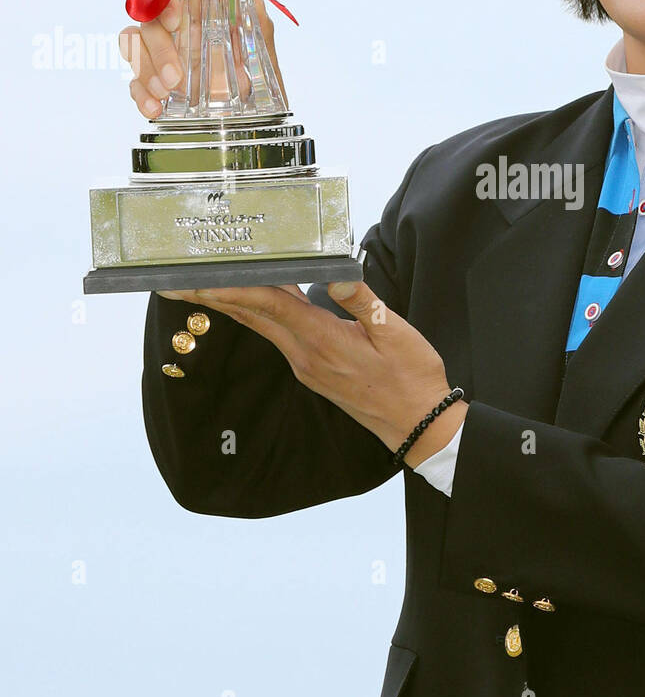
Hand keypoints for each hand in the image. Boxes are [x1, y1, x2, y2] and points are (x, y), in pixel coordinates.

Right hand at [119, 0, 286, 118]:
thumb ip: (259, 29)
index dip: (165, 2)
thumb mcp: (262, 60)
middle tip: (177, 76)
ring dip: (145, 70)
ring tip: (166, 92)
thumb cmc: (256, 87)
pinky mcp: (153, 88)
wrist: (253, 123)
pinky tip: (155, 107)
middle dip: (159, 49)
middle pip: (149, 25)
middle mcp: (176, 37)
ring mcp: (161, 62)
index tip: (175, 18)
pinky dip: (140, 94)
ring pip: (135, 50)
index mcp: (198, 23)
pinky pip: (134, 84)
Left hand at [155, 280, 467, 466]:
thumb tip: (334, 272)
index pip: (271, 306)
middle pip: (252, 317)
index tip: (200, 277)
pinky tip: (255, 301)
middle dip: (213, 297)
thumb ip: (362, 300)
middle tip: (174, 282)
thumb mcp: (395, 332)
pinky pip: (278, 335)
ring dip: (230, 304)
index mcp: (323, 341)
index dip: (234, 287)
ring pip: (262, 326)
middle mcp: (305, 355)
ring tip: (201, 287)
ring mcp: (306, 365)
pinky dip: (259, 313)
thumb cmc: (412, 376)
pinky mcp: (313, 371)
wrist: (418, 424)